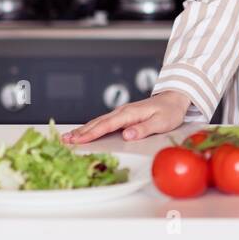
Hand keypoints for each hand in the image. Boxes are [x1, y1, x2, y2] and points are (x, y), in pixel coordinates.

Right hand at [61, 90, 191, 144]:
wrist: (174, 99)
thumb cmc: (169, 111)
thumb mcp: (161, 123)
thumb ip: (143, 129)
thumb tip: (127, 135)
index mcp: (130, 113)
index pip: (106, 125)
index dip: (91, 133)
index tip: (78, 140)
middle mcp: (123, 111)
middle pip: (97, 123)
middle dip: (80, 131)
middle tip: (64, 140)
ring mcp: (121, 113)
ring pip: (98, 121)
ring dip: (83, 129)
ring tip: (68, 136)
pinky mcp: (122, 116)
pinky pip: (103, 122)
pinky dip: (91, 127)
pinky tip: (84, 132)